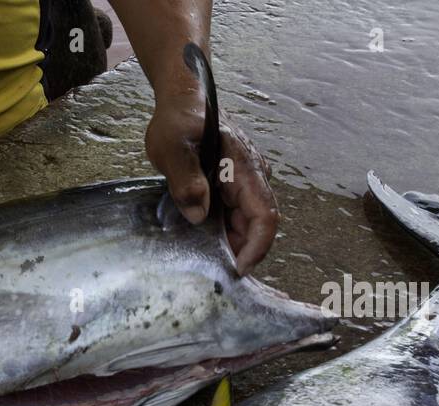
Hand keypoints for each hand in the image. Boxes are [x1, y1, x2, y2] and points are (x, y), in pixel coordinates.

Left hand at [146, 95, 278, 274]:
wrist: (181, 100)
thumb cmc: (179, 119)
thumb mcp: (173, 148)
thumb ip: (185, 179)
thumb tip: (199, 214)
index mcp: (245, 168)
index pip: (265, 216)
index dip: (256, 247)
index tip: (237, 270)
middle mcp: (251, 177)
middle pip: (256, 225)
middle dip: (239, 251)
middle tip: (211, 272)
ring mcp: (243, 181)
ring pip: (244, 222)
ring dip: (229, 243)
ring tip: (203, 260)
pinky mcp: (231, 185)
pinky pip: (233, 215)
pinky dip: (221, 232)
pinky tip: (201, 242)